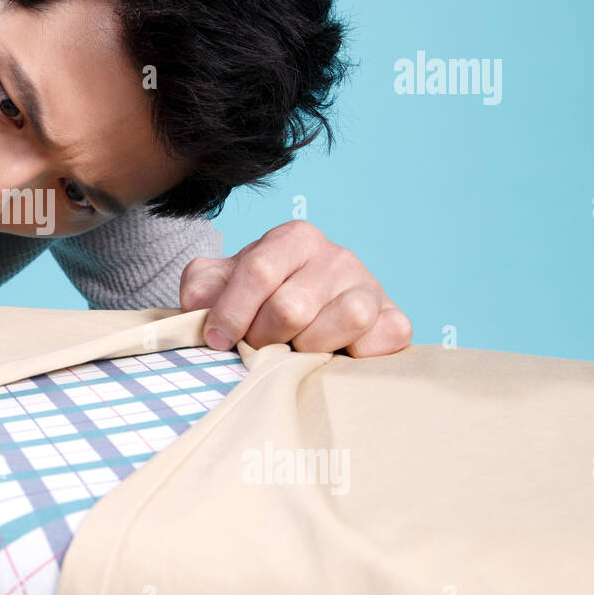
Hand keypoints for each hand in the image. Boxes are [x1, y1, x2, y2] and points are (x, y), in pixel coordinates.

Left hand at [179, 220, 411, 357]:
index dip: (232, 313)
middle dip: (266, 337)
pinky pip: (384, 338)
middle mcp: (336, 256)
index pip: (259, 272)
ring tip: (296, 349)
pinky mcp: (394, 318)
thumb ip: (202, 286)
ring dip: (311, 346)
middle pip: (292, 306)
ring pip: (346, 318)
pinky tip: (335, 355)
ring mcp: (369, 286)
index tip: (218, 339)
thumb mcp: (222, 284)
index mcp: (293, 239)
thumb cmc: (261, 299)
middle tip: (259, 346)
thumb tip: (199, 305)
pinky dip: (358, 354)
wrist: (308, 315)